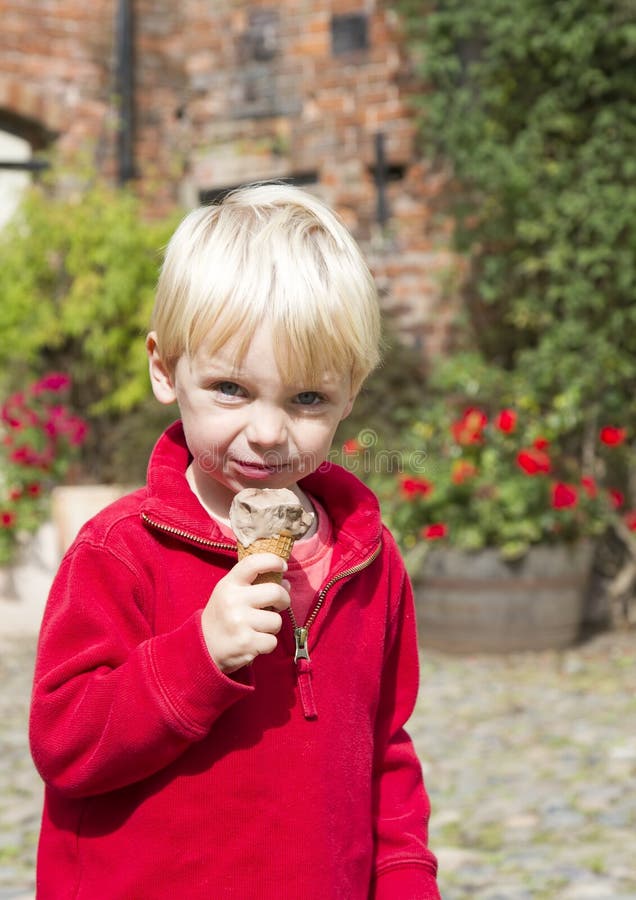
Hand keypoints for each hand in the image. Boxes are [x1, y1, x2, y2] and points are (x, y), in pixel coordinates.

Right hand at [201, 553, 290, 673]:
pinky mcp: (246, 643)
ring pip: (277, 620)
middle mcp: (233, 600)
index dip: (273, 561)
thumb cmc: (223, 615)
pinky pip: (272, 641)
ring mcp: (239, 622)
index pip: (254, 563)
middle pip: (276, 592)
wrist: (204, 647)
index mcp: (229, 584)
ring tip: (258, 627)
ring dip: (272, 626)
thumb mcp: (231, 592)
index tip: (283, 566)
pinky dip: (267, 643)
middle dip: (284, 600)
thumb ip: (255, 585)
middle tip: (279, 605)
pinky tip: (254, 641)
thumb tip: (286, 584)